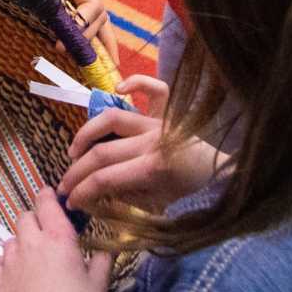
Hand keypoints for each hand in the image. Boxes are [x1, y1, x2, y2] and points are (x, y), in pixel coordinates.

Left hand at [0, 0, 115, 60]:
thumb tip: (51, 12)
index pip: (92, 4)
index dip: (83, 25)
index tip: (65, 42)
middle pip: (99, 16)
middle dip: (91, 39)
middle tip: (74, 58)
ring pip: (96, 21)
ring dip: (99, 43)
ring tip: (106, 71)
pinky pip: (81, 20)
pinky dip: (87, 38)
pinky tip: (89, 57)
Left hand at [0, 188, 113, 291]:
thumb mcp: (100, 283)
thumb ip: (102, 260)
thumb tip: (106, 249)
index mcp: (58, 237)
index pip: (46, 204)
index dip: (47, 196)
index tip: (49, 194)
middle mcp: (31, 242)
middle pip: (25, 218)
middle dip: (34, 220)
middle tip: (46, 234)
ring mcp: (10, 260)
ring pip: (10, 239)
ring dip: (20, 243)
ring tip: (31, 258)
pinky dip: (2, 263)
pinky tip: (11, 273)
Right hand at [58, 75, 225, 212]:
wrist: (228, 179)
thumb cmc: (195, 197)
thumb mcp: (160, 208)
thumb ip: (126, 199)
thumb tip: (94, 196)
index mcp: (154, 170)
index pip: (106, 179)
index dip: (82, 191)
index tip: (70, 202)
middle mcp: (154, 142)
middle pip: (102, 152)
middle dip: (76, 171)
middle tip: (63, 185)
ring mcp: (160, 124)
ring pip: (113, 117)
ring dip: (86, 133)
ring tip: (75, 151)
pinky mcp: (169, 113)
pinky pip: (154, 88)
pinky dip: (136, 83)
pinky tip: (118, 90)